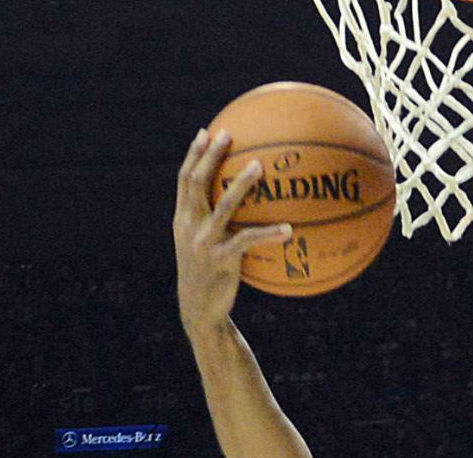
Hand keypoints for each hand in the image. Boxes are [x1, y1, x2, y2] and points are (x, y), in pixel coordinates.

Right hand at [173, 129, 295, 330]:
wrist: (199, 311)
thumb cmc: (208, 275)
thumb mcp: (201, 246)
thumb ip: (211, 222)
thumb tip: (238, 202)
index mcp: (183, 219)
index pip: (184, 179)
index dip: (193, 154)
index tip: (205, 131)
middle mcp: (189, 226)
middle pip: (197, 182)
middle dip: (210, 155)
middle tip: (228, 134)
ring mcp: (203, 242)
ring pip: (223, 205)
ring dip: (241, 183)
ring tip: (259, 166)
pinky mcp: (221, 260)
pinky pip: (248, 240)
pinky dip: (269, 234)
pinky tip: (289, 229)